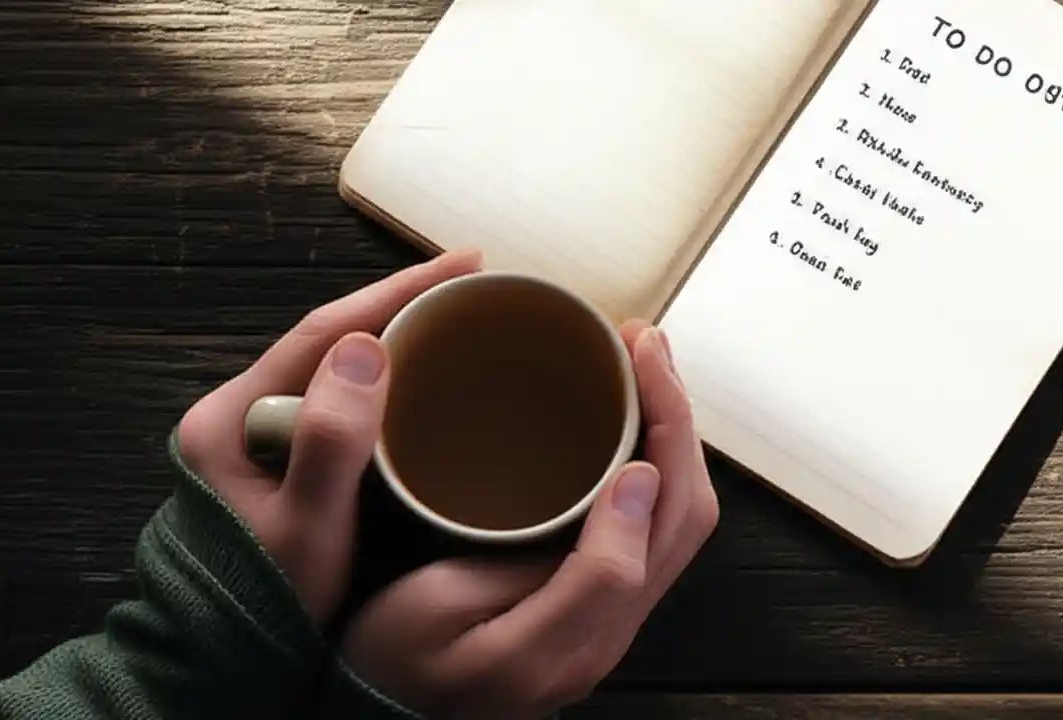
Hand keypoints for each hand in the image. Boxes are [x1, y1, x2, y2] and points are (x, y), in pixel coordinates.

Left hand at [175, 250, 482, 623]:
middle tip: (472, 286)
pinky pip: (343, 402)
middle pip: (334, 340)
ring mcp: (262, 437)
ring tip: (458, 321)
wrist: (222, 661)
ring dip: (397, 338)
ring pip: (340, 369)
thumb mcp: (304, 527)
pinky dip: (389, 381)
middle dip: (403, 305)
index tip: (463, 266)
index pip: (327, 330)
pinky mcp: (284, 462)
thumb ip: (330, 443)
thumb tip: (367, 348)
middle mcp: (243, 414)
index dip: (397, 292)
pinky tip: (425, 382)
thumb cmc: (263, 600)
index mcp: (235, 416)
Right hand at [341, 323, 719, 719]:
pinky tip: (631, 423)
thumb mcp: (433, 604)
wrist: (379, 709)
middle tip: (645, 342)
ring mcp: (608, 623)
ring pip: (678, 523)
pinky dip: (657, 464)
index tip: (635, 369)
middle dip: (679, 422)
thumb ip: (528, 566)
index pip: (651, 533)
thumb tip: (625, 493)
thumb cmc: (389, 655)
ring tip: (646, 366)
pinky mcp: (598, 606)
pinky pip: (655, 529)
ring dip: (674, 438)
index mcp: (570, 638)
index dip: (659, 446)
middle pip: (683, 520)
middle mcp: (607, 634)